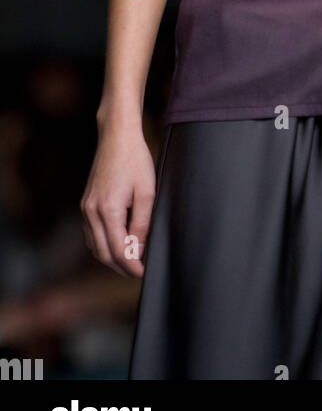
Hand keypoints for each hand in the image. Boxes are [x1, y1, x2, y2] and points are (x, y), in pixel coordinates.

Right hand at [80, 124, 156, 277]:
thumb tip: (139, 248)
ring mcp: (86, 208)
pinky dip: (102, 244)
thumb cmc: (135, 160)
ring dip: (110, 257)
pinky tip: (117, 243)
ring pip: (94, 246)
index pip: (117, 250)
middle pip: (103, 253)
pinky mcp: (86, 203)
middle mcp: (91, 212)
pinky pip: (91, 234)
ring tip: (130, 260)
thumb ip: (142, 223)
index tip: (143, 273)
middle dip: (120, 266)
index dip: (131, 266)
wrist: (117, 137)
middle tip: (138, 271)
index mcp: (108, 210)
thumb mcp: (147, 192)